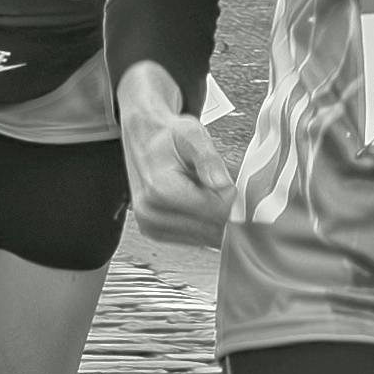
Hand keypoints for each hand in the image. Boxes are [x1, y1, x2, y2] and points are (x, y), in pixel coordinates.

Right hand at [118, 62, 232, 232]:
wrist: (144, 140)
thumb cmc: (168, 137)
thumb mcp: (192, 133)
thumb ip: (208, 158)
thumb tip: (222, 185)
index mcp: (159, 190)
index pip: (214, 211)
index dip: (228, 196)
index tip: (222, 179)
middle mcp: (150, 214)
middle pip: (210, 228)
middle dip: (221, 208)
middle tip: (212, 183)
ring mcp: (151, 227)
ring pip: (205, 237)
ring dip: (211, 218)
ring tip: (200, 191)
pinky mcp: (156, 234)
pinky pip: (195, 240)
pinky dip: (202, 224)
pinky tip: (194, 204)